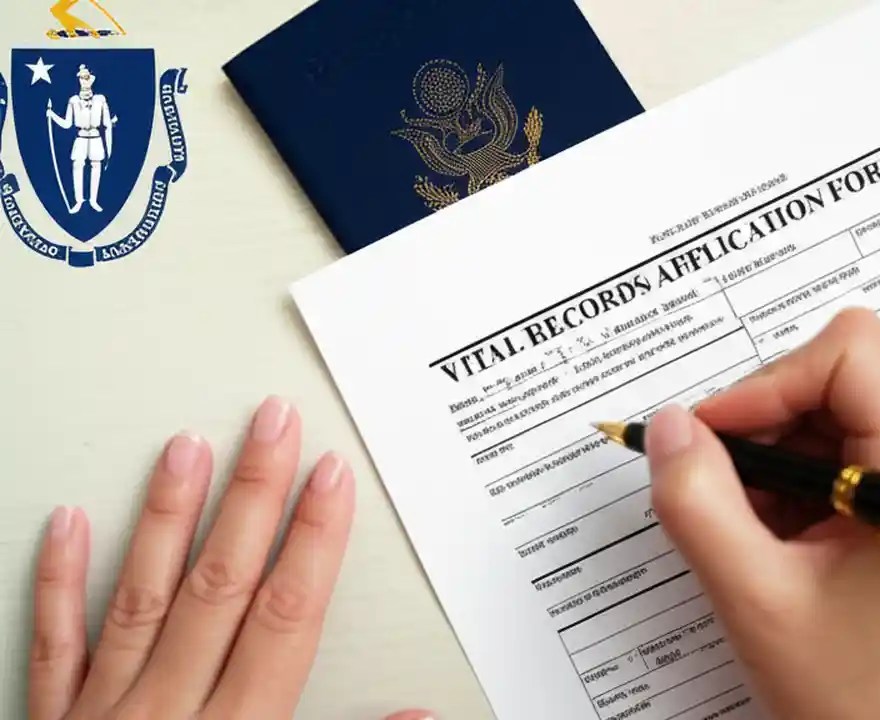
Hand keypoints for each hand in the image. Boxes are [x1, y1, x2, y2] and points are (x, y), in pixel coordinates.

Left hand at [28, 396, 434, 719]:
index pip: (285, 618)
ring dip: (168, 518)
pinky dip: (57, 582)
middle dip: (254, 497)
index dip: (315, 541)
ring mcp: (104, 716)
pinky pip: (53, 646)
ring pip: (141, 597)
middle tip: (271, 424)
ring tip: (186, 448)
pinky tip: (64, 521)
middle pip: (221, 586)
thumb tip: (420, 717)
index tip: (331, 479)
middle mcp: (167, 716)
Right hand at [645, 309, 879, 719]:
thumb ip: (700, 504)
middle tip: (725, 493)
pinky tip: (780, 536)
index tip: (717, 437)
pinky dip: (795, 477)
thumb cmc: (854, 694)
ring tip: (756, 530)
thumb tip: (671, 425)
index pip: (852, 353)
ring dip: (775, 456)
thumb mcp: (755, 599)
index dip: (770, 382)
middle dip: (765, 425)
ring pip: (835, 408)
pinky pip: (845, 444)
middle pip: (839, 376)